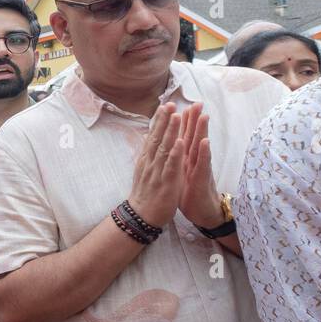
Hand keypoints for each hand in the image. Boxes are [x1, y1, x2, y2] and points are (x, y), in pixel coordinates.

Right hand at [127, 103, 188, 228]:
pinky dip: (175, 153)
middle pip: (157, 138)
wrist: (141, 217)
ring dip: (170, 131)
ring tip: (176, 116)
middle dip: (164, 121)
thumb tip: (148, 138)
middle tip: (170, 103)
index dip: (159, 121)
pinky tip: (179, 142)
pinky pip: (171, 166)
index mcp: (147, 160)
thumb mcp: (144, 171)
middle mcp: (150, 163)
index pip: (153, 137)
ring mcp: (157, 172)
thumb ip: (148, 155)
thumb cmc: (146, 195)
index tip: (164, 106)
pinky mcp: (165, 183)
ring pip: (164, 148)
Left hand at [178, 109, 221, 228]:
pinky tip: (206, 142)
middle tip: (197, 102)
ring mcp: (200, 168)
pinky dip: (204, 153)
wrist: (202, 212)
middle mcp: (194, 160)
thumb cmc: (190, 192)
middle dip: (194, 120)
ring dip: (202, 131)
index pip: (184, 136)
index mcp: (186, 158)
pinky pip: (204, 164)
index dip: (182, 122)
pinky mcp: (203, 179)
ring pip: (201, 147)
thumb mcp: (180, 172)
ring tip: (203, 115)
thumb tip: (171, 148)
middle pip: (194, 136)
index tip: (180, 105)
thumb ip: (178, 159)